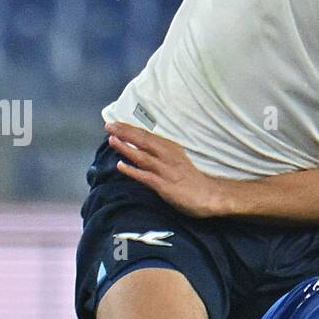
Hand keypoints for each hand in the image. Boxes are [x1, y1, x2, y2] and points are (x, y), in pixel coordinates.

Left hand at [105, 122, 221, 217]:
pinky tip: (120, 166)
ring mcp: (166, 170)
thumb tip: (141, 148)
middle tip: (108, 126)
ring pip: (142, 156)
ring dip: (126, 147)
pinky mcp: (165, 185)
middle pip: (143, 141)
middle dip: (125, 132)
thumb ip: (160, 152)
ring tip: (112, 140)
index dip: (129, 128)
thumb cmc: (191, 179)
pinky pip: (145, 176)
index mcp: (170, 147)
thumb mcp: (177, 159)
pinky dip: (132, 171)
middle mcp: (167, 155)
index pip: (146, 135)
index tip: (115, 122)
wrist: (210, 195)